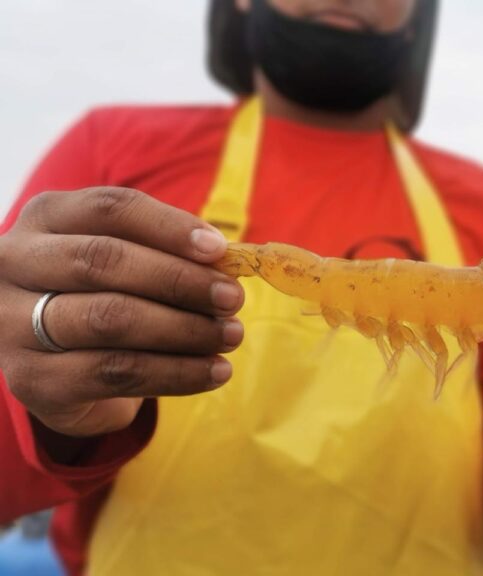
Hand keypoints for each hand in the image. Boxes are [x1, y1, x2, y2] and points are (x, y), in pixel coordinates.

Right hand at [0, 188, 244, 437]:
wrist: (63, 367)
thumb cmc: (108, 295)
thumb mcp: (130, 261)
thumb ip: (168, 253)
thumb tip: (227, 260)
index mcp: (47, 218)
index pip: (109, 208)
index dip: (169, 227)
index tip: (220, 249)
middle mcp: (16, 263)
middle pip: (104, 261)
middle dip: (180, 280)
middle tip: (232, 298)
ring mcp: (13, 323)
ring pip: (110, 319)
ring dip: (185, 329)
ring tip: (231, 336)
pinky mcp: (32, 379)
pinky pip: (115, 373)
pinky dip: (176, 373)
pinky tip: (214, 372)